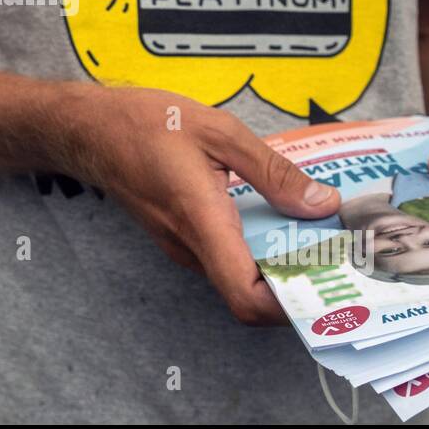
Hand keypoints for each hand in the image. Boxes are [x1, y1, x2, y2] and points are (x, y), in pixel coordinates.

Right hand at [64, 85, 341, 325]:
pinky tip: (276, 213)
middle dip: (298, 279)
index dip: (290, 305)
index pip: (246, 296)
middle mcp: (191, 246)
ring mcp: (183, 246)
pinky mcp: (181, 237)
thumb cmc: (146, 123)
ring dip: (278, 260)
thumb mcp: (218, 131)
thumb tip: (321, 203)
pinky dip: (256, 244)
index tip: (328, 285)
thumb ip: (273, 171)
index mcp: (201, 221)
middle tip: (339, 251)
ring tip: (316, 228)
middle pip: (250, 292)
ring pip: (239, 273)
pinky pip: (226, 254)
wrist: (89, 130)